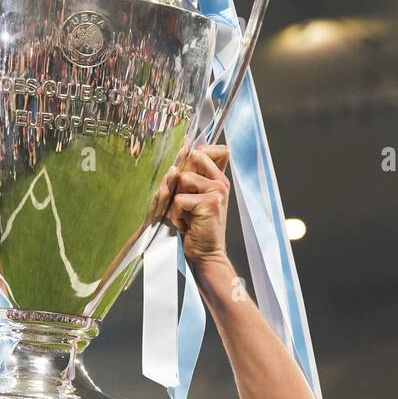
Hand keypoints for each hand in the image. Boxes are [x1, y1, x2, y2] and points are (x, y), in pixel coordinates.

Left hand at [164, 144, 230, 263]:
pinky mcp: (210, 203)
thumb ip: (192, 174)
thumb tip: (186, 143)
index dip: (196, 155)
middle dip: (181, 180)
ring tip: (186, 215)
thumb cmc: (194, 227)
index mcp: (219, 178)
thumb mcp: (193, 197)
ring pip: (183, 178)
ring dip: (176, 200)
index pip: (213, 149)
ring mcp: (218, 191)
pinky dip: (176, 214)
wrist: (205, 254)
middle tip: (187, 203)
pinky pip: (179, 199)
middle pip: (194, 158)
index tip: (190, 180)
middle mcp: (221, 182)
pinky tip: (186, 224)